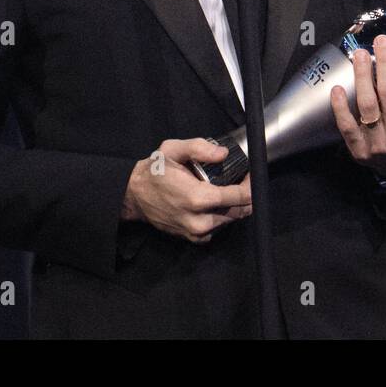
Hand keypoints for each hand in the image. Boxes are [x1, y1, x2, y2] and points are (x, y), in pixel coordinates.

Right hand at [121, 138, 252, 242]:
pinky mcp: (193, 238)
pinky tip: (213, 203)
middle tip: (240, 179)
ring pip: (229, 220)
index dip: (250, 185)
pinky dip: (221, 216)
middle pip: (239, 211)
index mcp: (197, 198)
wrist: (134, 195)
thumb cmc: (155, 171)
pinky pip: (218, 228)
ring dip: (232, 206)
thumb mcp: (173, 149)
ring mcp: (197, 233)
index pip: (239, 197)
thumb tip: (223, 154)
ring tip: (224, 189)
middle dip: (244, 196)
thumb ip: (200, 148)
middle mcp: (200, 220)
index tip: (250, 174)